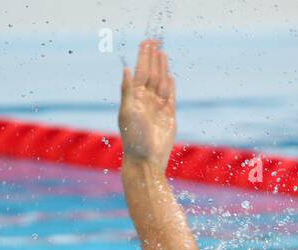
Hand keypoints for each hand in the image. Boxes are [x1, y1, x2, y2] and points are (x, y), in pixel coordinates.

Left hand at [119, 39, 175, 173]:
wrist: (146, 160)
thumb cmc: (134, 138)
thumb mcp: (127, 111)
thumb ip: (127, 90)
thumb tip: (126, 69)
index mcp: (134, 98)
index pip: (140, 72)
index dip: (143, 57)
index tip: (146, 43)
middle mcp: (146, 101)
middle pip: (151, 74)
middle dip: (152, 58)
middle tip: (154, 41)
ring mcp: (157, 108)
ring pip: (161, 82)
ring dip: (162, 68)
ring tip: (162, 53)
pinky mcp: (169, 117)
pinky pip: (170, 96)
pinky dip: (171, 86)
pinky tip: (170, 76)